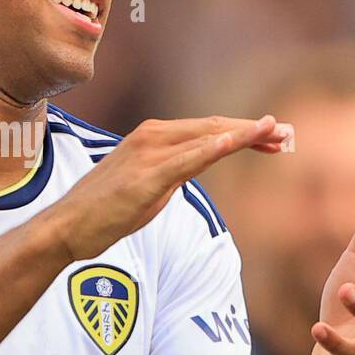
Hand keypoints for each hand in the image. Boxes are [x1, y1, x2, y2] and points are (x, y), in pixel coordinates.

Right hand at [44, 115, 289, 261]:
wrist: (67, 226)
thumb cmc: (102, 212)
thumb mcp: (146, 188)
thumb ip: (171, 173)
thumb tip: (192, 170)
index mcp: (151, 137)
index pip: (207, 129)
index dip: (242, 132)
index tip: (272, 138)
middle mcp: (152, 136)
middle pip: (214, 127)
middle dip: (254, 131)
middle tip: (288, 134)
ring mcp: (150, 153)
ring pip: (208, 136)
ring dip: (247, 133)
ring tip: (279, 134)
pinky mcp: (149, 175)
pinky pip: (192, 157)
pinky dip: (220, 145)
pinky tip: (244, 138)